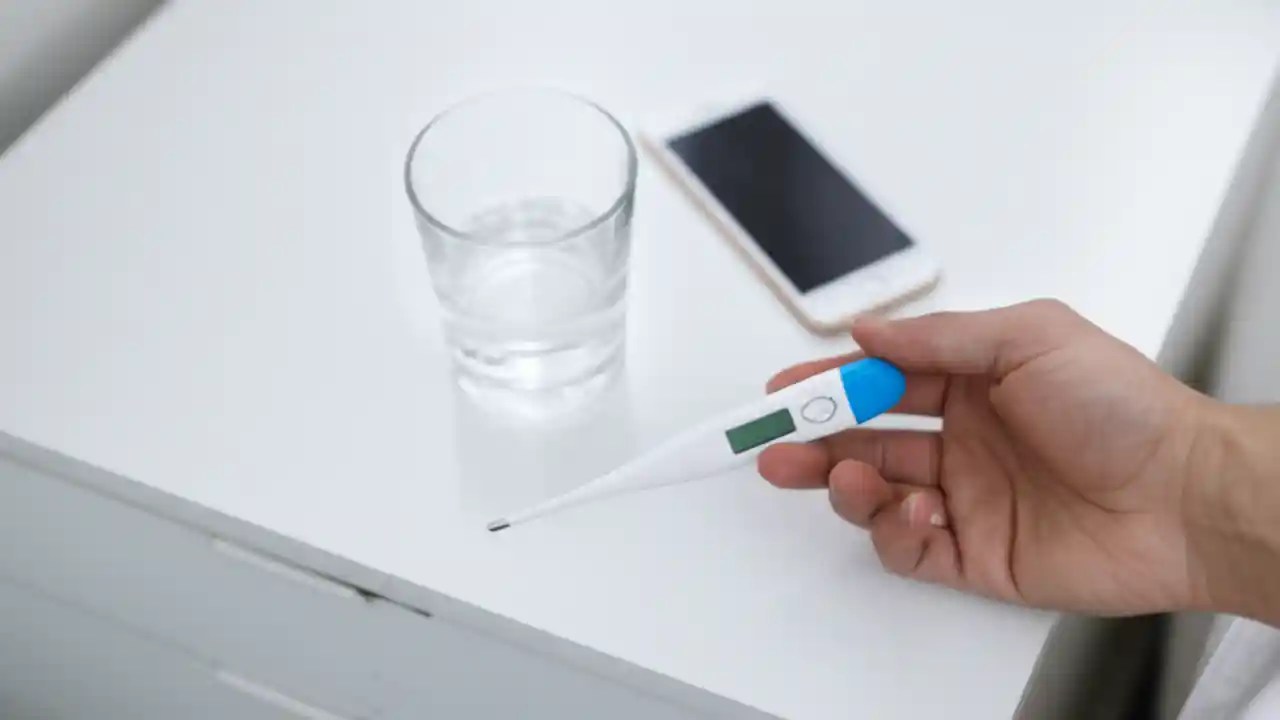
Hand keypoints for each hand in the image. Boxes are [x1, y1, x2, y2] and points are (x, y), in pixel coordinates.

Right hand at [758, 299, 1213, 614]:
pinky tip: (918, 512)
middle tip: (774, 446)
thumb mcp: (1029, 338)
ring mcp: (967, 499)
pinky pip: (910, 550)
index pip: (880, 381)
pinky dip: (896, 534)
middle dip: (813, 441)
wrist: (1184, 496)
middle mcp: (964, 440)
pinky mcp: (976, 555)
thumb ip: (939, 337)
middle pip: (864, 441)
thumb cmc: (1123, 408)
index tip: (784, 390)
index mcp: (973, 383)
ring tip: (842, 478)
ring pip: (876, 496)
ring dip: (844, 486)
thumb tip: (868, 331)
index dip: (828, 385)